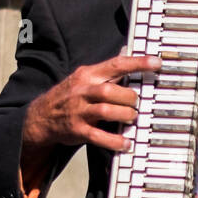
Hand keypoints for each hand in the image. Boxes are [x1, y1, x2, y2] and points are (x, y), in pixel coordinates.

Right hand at [21, 53, 159, 164]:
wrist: (41, 117)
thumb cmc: (69, 97)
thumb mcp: (84, 79)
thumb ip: (106, 71)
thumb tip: (127, 54)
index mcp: (87, 75)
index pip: (115, 64)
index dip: (137, 63)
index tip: (156, 63)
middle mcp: (83, 91)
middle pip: (111, 90)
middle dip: (129, 98)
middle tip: (135, 103)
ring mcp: (79, 111)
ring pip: (106, 111)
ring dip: (124, 115)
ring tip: (130, 118)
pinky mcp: (77, 130)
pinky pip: (98, 137)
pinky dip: (115, 141)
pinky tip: (126, 143)